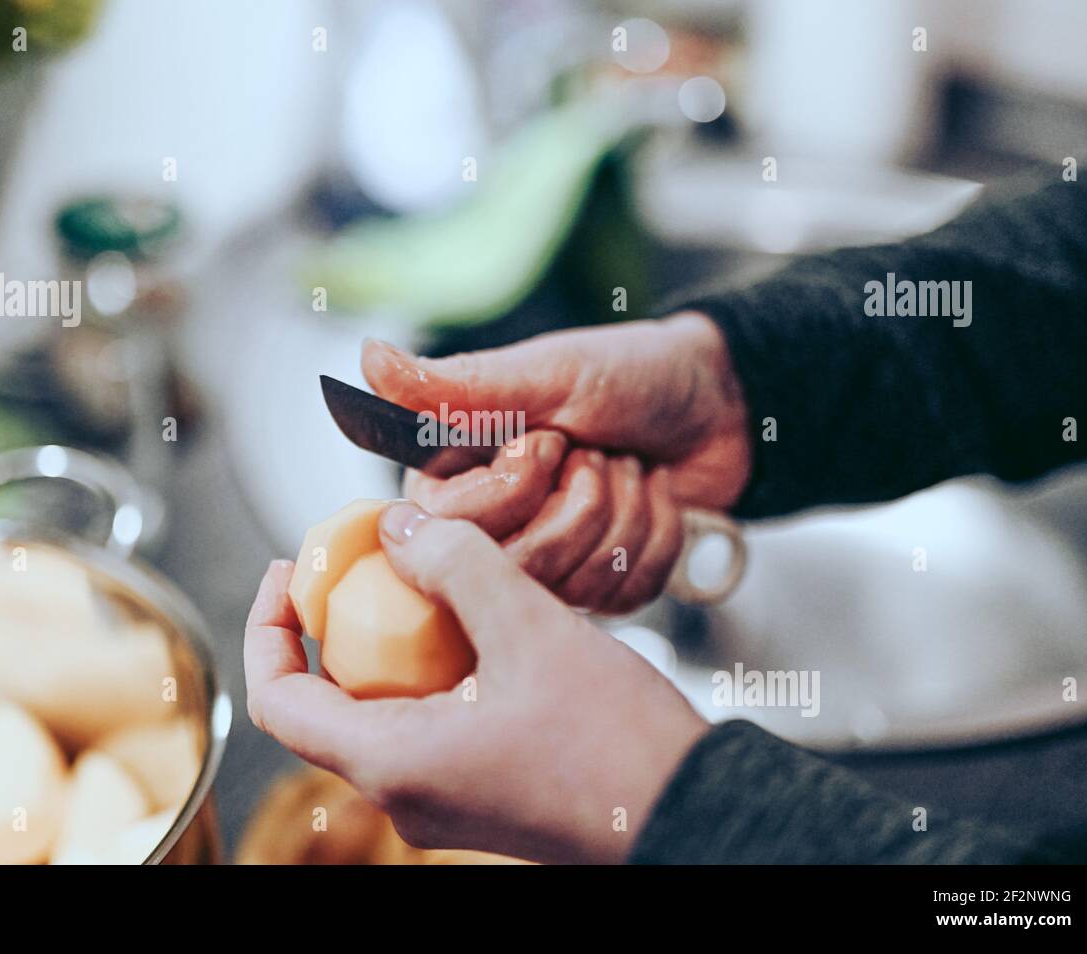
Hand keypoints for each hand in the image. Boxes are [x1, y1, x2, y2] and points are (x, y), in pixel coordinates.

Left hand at [244, 503, 709, 863]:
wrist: (692, 810)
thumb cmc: (617, 746)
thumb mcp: (531, 629)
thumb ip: (456, 565)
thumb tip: (397, 528)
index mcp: (393, 765)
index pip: (277, 701)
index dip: (268, 628)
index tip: (292, 572)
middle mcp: (405, 793)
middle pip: (329, 699)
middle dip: (339, 621)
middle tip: (369, 557)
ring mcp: (441, 796)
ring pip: (383, 707)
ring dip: (394, 640)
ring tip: (430, 578)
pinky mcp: (477, 789)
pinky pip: (428, 720)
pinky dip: (434, 666)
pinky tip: (478, 623)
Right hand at [361, 312, 751, 613]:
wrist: (718, 403)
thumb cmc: (628, 375)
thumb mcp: (544, 374)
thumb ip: (455, 387)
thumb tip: (368, 358)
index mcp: (456, 478)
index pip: (456, 529)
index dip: (516, 488)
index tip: (548, 439)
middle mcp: (492, 531)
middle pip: (518, 566)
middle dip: (579, 499)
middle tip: (595, 449)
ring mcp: (549, 567)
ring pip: (576, 584)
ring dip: (622, 509)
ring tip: (625, 465)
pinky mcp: (601, 592)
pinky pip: (624, 596)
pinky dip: (655, 535)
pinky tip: (654, 497)